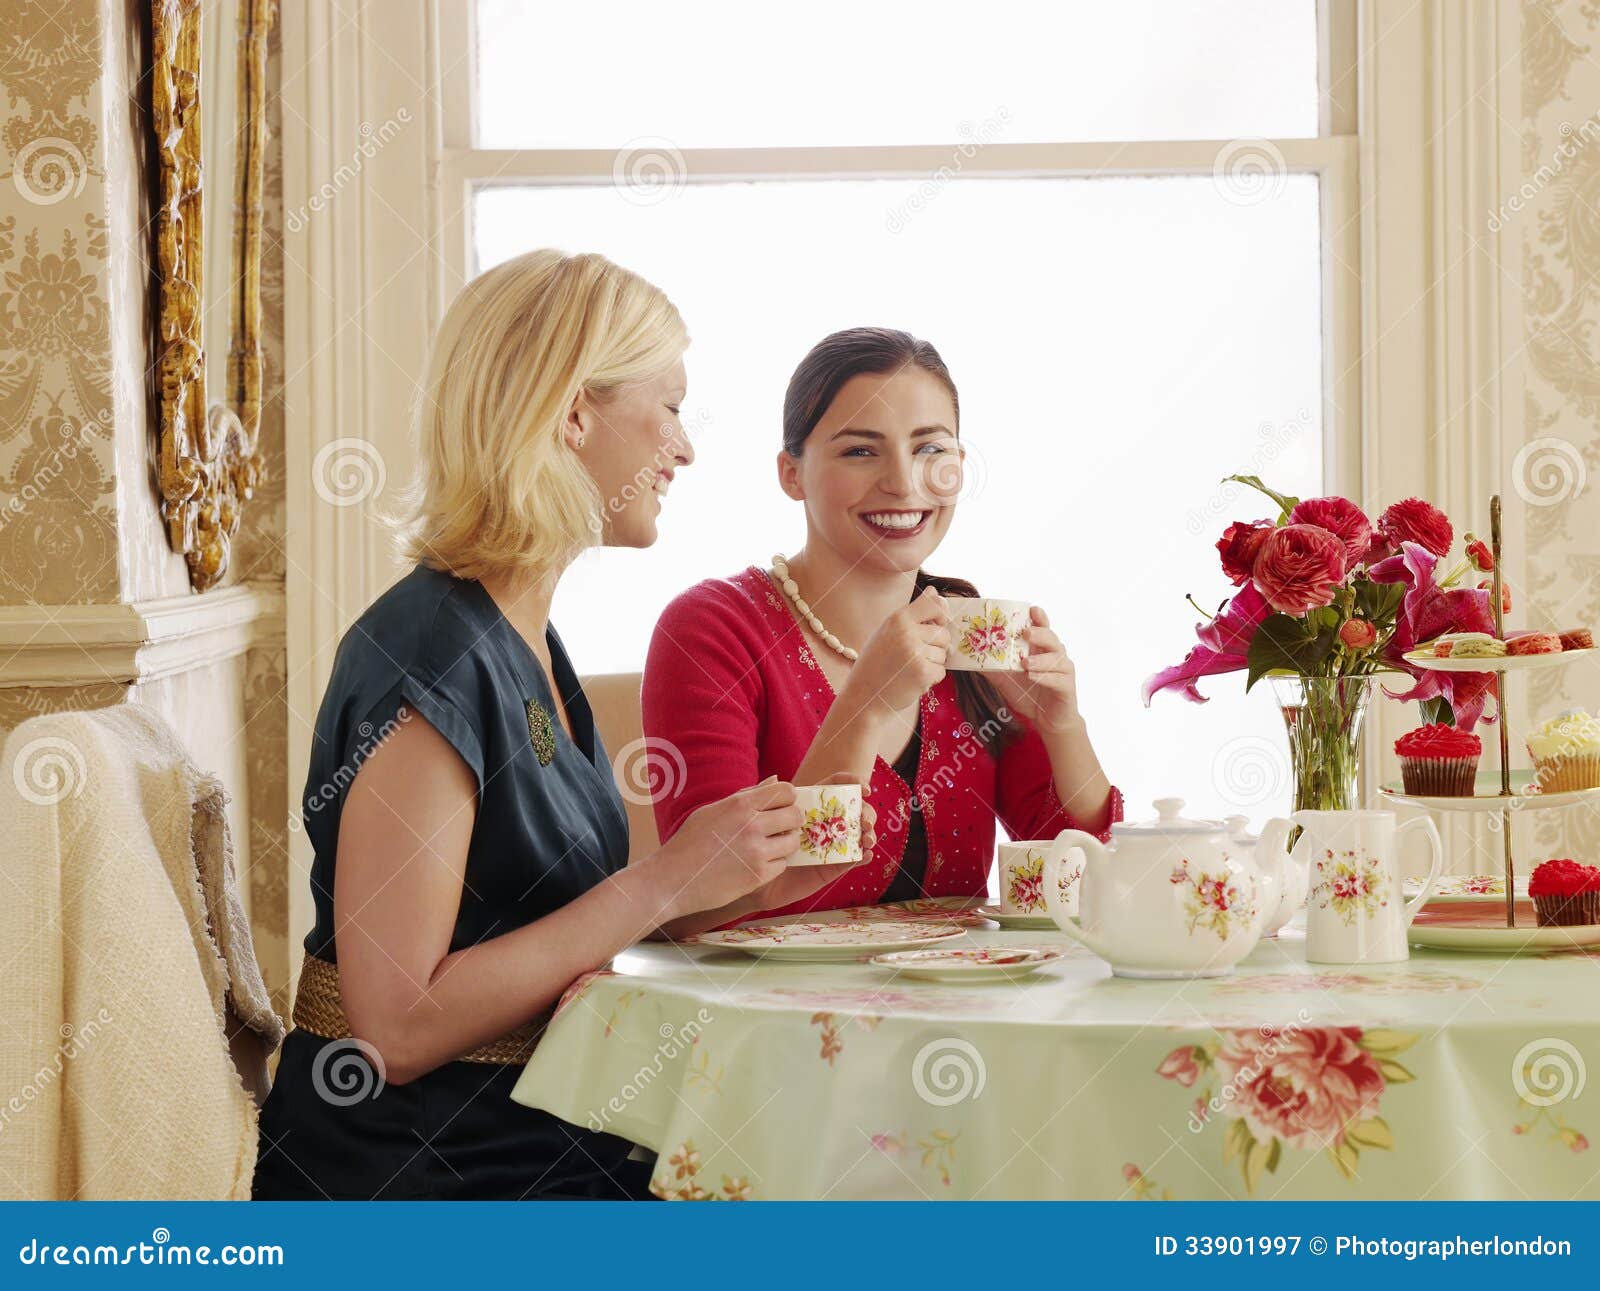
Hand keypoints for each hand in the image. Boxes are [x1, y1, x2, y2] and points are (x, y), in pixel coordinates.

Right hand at [651, 777, 802, 916]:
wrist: (671, 880)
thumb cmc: (689, 843)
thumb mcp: (712, 810)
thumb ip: (746, 795)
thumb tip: (774, 779)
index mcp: (739, 804)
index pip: (785, 791)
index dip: (788, 799)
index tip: (781, 808)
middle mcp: (751, 824)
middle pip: (796, 815)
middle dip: (792, 822)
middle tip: (780, 829)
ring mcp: (756, 851)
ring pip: (793, 842)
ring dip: (784, 845)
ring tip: (767, 848)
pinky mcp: (758, 875)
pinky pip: (782, 865)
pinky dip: (774, 865)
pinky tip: (756, 864)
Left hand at [738, 772, 878, 911]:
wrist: (755, 878)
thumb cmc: (758, 845)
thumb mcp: (761, 818)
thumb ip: (767, 798)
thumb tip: (775, 778)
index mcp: (813, 806)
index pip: (839, 787)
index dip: (855, 783)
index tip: (864, 788)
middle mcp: (825, 824)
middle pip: (855, 811)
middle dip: (867, 812)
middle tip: (864, 820)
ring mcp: (831, 846)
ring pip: (858, 835)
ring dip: (869, 833)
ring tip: (866, 838)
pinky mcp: (831, 868)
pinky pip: (852, 860)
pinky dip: (863, 856)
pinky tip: (865, 854)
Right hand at [839, 585, 949, 719]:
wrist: (864, 696)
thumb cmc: (876, 662)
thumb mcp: (888, 630)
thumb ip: (912, 613)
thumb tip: (934, 591)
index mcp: (898, 618)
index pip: (934, 604)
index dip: (941, 614)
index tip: (937, 623)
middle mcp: (907, 633)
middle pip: (943, 633)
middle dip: (936, 645)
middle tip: (914, 655)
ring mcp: (915, 654)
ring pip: (943, 653)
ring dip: (932, 662)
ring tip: (909, 668)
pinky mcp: (923, 674)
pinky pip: (941, 671)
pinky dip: (931, 677)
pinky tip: (912, 679)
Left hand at [989, 607, 1081, 734]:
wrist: (1047, 721)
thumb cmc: (1028, 695)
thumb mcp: (1005, 680)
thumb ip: (991, 667)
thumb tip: (969, 657)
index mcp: (1041, 650)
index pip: (1043, 628)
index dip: (1040, 617)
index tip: (1032, 609)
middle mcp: (1055, 656)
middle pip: (1052, 639)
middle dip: (1040, 633)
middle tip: (1026, 633)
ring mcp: (1063, 671)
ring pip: (1057, 658)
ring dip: (1040, 659)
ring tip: (1025, 662)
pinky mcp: (1067, 688)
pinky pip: (1058, 679)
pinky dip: (1045, 677)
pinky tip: (1033, 676)